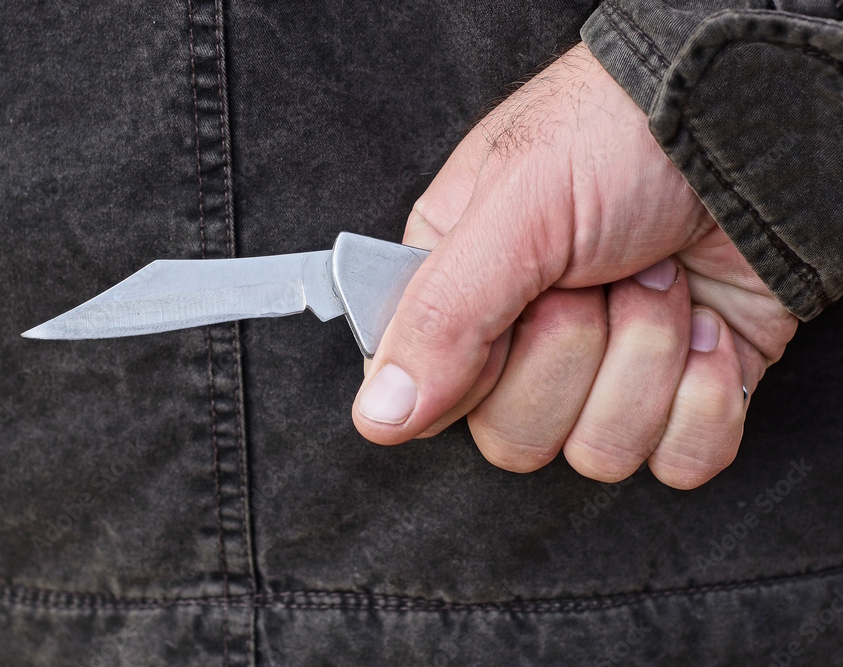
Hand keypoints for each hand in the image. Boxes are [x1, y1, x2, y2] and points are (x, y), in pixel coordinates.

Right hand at [352, 43, 797, 488]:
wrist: (751, 131)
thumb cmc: (624, 138)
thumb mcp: (516, 207)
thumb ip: (441, 316)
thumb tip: (378, 415)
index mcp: (462, 293)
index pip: (430, 395)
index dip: (474, 369)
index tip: (512, 308)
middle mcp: (525, 346)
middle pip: (515, 439)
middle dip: (576, 351)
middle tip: (598, 276)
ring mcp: (606, 378)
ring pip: (598, 454)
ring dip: (648, 357)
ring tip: (657, 278)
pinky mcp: (681, 400)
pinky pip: (679, 461)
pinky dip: (706, 397)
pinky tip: (708, 330)